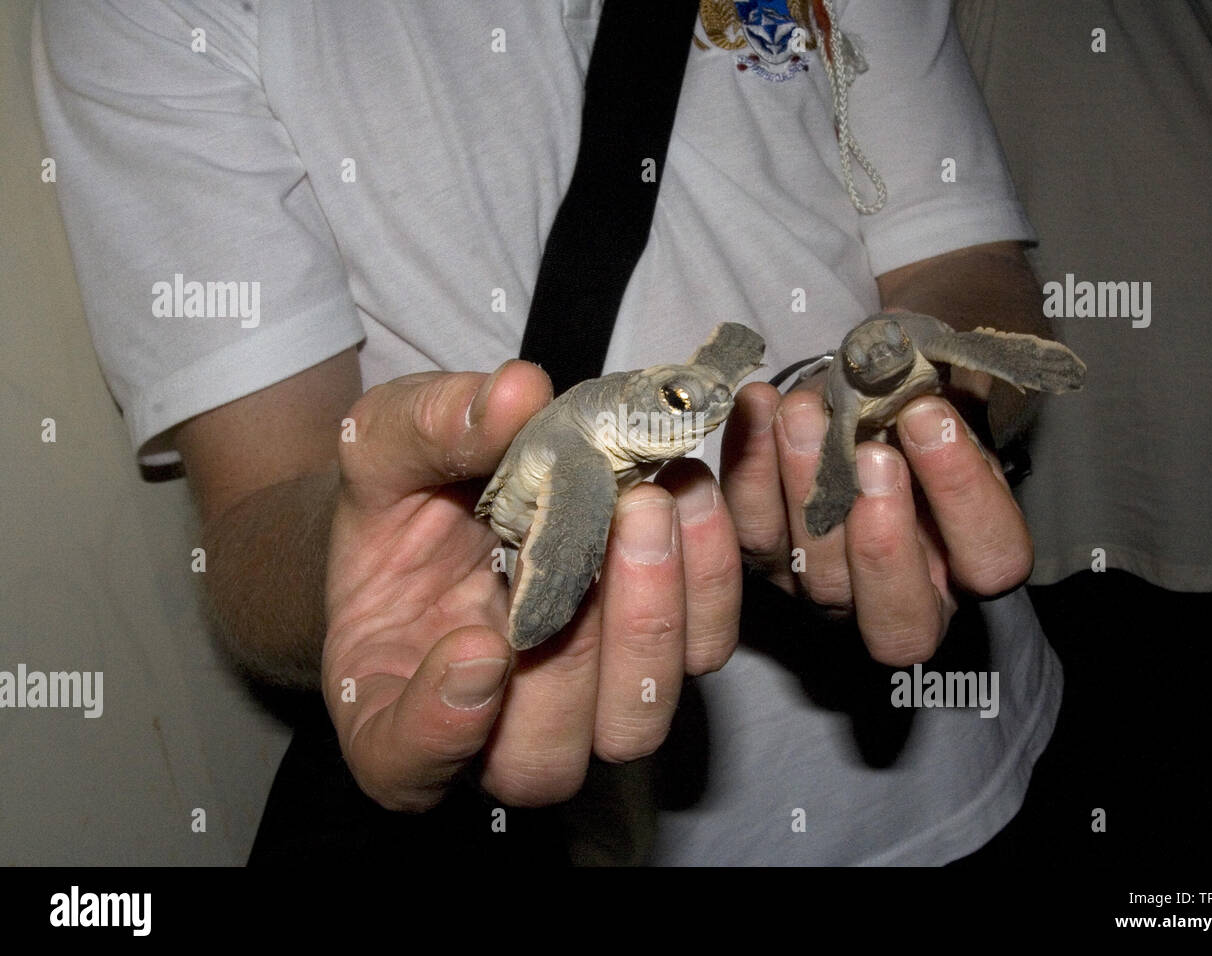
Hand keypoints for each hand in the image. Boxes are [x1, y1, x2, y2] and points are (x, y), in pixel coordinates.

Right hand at [322, 362, 741, 810]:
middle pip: (543, 758)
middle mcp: (490, 733)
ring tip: (650, 504)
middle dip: (579, 652)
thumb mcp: (385, 444)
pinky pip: (699, 654)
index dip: (439, 730)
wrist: (454, 496)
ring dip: (653, 618)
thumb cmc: (401, 495)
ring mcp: (581, 709)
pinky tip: (691, 498)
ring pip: (633, 724)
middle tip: (603, 526)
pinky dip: (708, 581)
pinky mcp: (653, 659)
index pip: (402, 764)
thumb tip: (515, 393)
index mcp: (386, 704)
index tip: (475, 646)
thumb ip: (427, 428)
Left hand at [718, 374, 1032, 665]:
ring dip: (809, 491)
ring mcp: (828, 589)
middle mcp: (901, 596)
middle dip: (884, 542)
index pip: (990, 560)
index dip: (963, 494)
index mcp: (968, 562)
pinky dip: (750, 466)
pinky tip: (757, 406)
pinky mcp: (765, 562)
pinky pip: (751, 531)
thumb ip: (954, 402)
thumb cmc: (910, 409)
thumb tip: (933, 384)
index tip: (927, 415)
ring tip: (803, 415)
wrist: (845, 402)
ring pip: (819, 579)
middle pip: (899, 617)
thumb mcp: (948, 401)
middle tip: (871, 455)